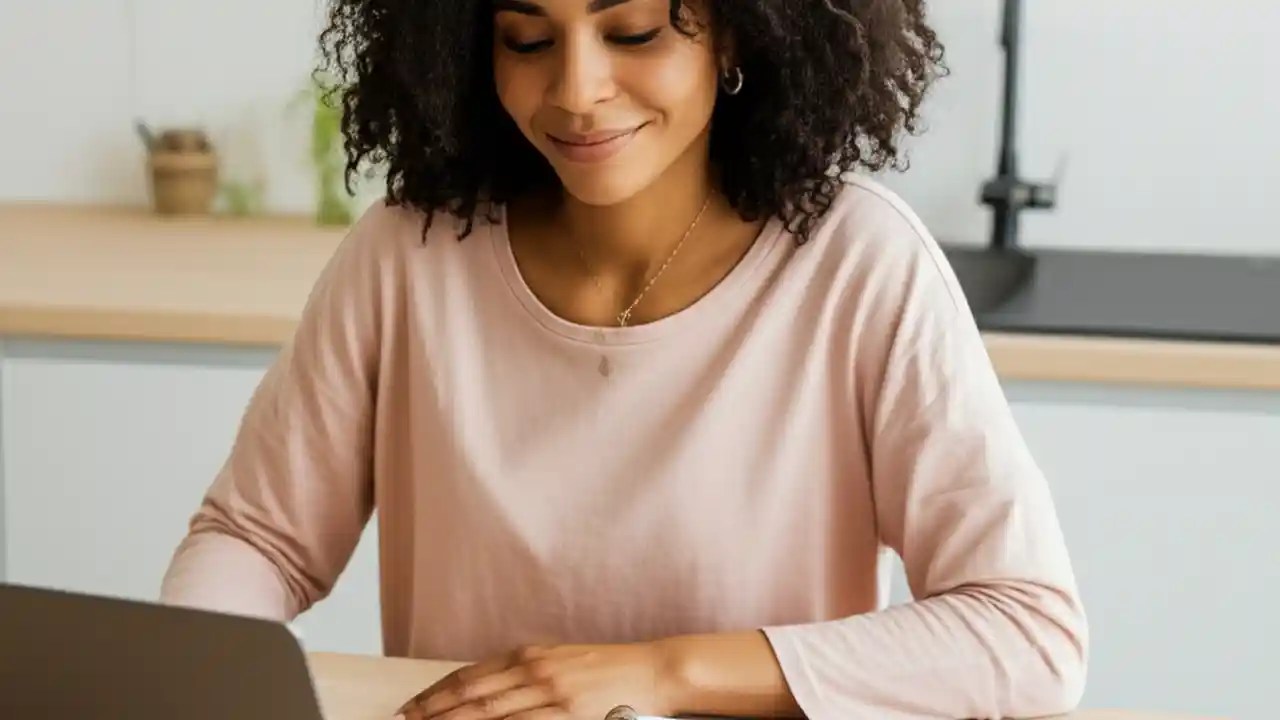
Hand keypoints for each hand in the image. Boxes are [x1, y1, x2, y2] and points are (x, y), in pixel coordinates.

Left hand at [396, 642, 677, 719]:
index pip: (470, 674)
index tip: (411, 707)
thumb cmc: (608, 671)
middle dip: (432, 708)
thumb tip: (486, 691)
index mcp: (529, 654)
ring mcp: (550, 691)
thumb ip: (525, 674)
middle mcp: (534, 668)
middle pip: (470, 691)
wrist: (652, 671)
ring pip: (488, 710)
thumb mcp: (561, 662)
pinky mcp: (567, 712)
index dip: (436, 691)